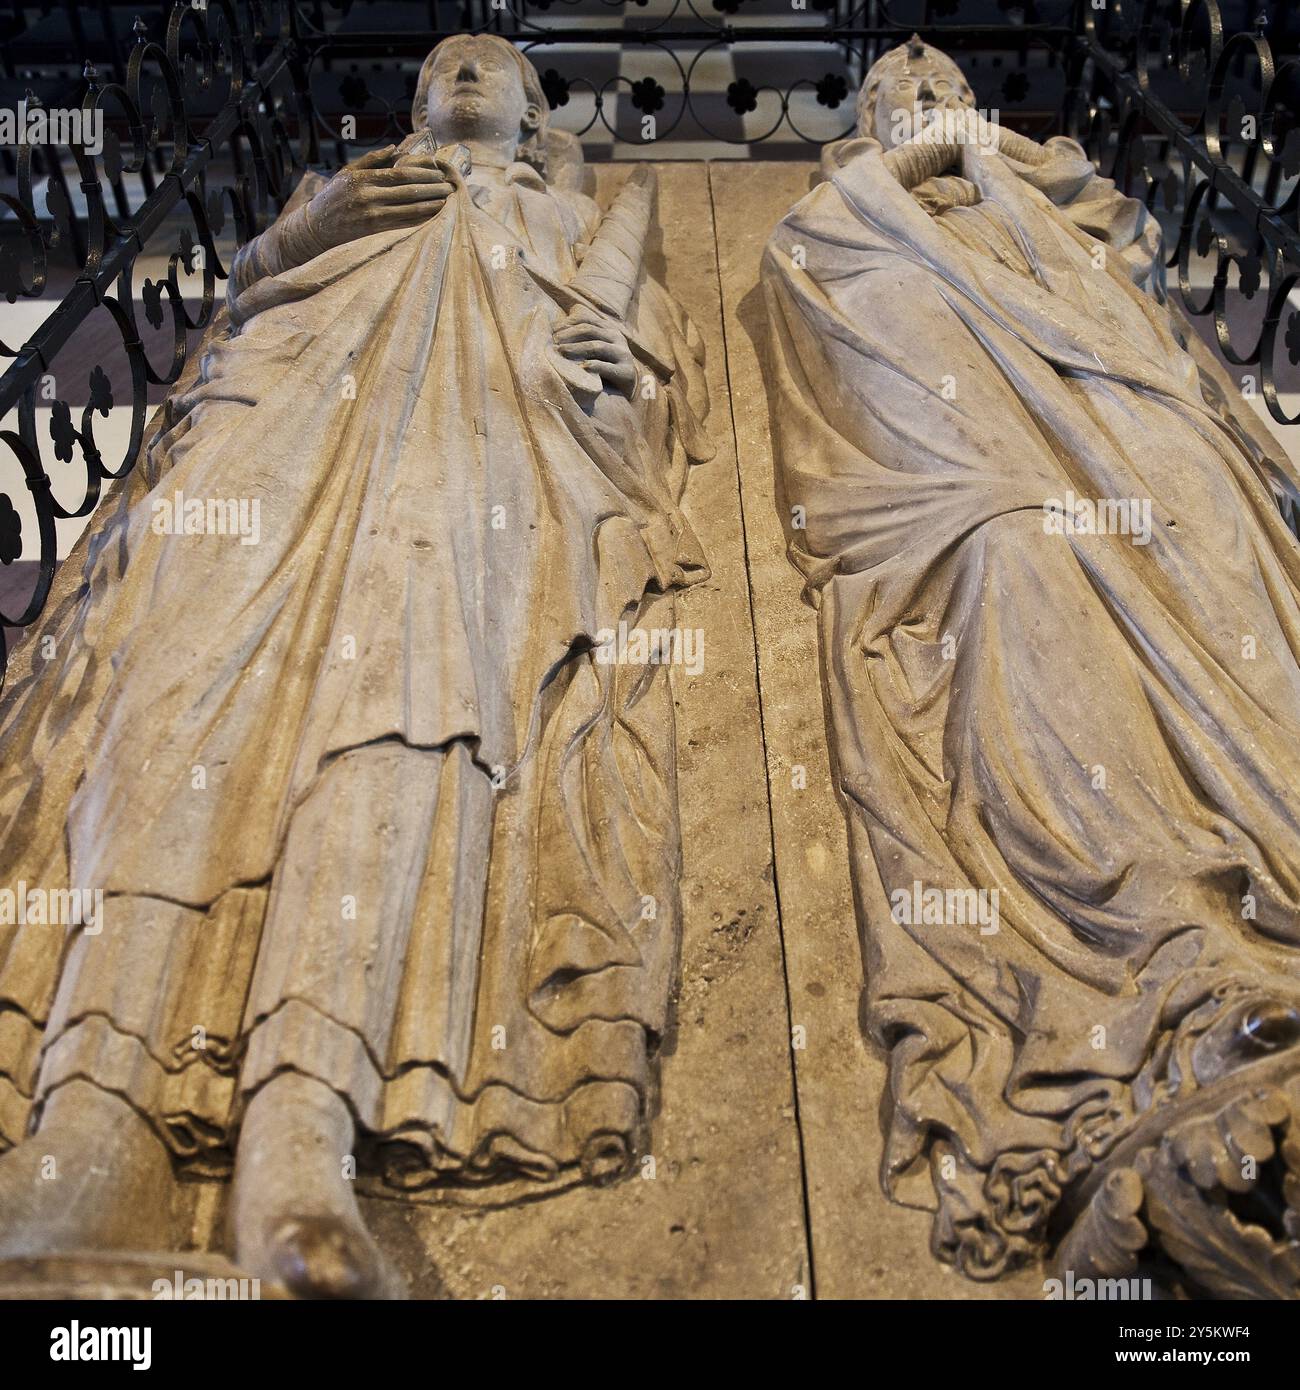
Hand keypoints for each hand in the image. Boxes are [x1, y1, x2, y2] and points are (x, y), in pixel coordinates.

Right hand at [304, 145, 452, 251]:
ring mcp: (372, 215)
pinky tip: (433, 215)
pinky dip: (420, 219)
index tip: (439, 172)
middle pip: (408, 191)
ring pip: (409, 209)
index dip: (423, 173)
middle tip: (450, 186)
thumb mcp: (347, 173)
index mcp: (363, 178)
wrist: (316, 226)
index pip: (400, 174)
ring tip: (447, 201)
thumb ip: (371, 160)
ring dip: (431, 205)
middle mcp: (368, 196)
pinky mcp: (374, 231)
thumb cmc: (333, 196)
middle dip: (432, 188)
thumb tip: (395, 149)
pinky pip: (402, 224)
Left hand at [553, 304, 636, 396]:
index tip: (552, 330)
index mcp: (609, 329)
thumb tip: (554, 332)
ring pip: (598, 346)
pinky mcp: (626, 371)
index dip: (568, 323)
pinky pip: (608, 367)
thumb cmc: (607, 365)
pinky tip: (582, 367)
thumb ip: (583, 338)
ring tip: (562, 351)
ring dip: (577, 348)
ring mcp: (623, 354)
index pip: (587, 319)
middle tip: (554, 341)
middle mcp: (617, 338)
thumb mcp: (597, 348)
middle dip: (570, 334)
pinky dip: (594, 366)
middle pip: (590, 330)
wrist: (630, 387)